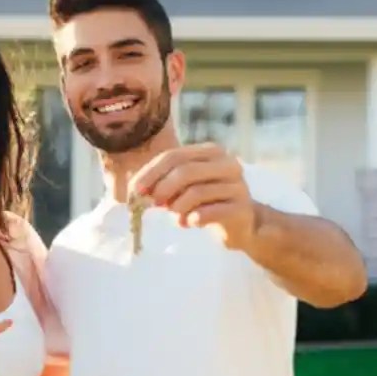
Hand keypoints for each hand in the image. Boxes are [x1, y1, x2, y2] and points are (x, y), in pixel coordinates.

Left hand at [130, 143, 258, 250]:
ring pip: (197, 192)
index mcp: (211, 152)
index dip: (151, 173)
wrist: (241, 223)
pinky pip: (209, 212)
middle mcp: (227, 163)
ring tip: (176, 215)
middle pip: (185, 171)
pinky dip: (193, 219)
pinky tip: (190, 223)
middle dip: (163, 189)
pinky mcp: (241, 208)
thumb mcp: (182, 187)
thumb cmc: (205, 201)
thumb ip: (161, 183)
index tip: (135, 191)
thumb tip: (134, 191)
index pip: (174, 156)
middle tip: (153, 204)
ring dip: (178, 207)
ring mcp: (237, 185)